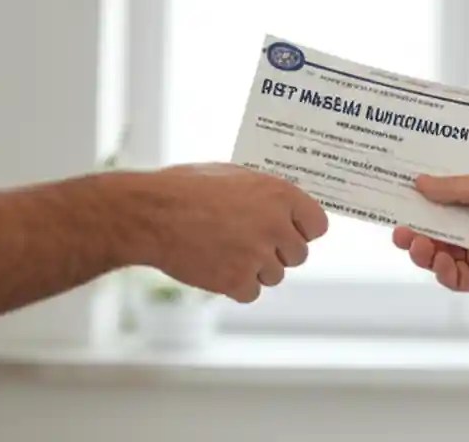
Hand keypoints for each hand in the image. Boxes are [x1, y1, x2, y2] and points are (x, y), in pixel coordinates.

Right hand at [131, 164, 328, 302]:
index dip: (304, 230)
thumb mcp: (232, 175)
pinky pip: (251, 292)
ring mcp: (257, 256)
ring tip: (227, 251)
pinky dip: (236, 286)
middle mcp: (275, 226)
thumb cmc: (185, 188)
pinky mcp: (236, 281)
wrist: (150, 214)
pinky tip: (217, 267)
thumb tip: (283, 205)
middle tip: (253, 244)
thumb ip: (263, 192)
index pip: (318, 225)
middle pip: (299, 255)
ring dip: (256, 269)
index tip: (291, 232)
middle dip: (279, 252)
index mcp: (279, 195)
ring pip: (275, 276)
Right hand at [394, 172, 468, 294]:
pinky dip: (442, 272)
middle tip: (399, 229)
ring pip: (436, 254)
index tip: (391, 195)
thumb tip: (419, 182)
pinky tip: (441, 261)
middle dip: (411, 228)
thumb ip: (459, 188)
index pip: (435, 198)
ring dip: (422, 250)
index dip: (414, 198)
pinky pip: (454, 278)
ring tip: (416, 245)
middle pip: (430, 228)